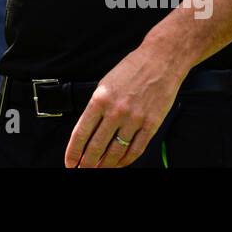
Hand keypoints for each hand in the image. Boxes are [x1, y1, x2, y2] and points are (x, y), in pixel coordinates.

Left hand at [65, 44, 184, 167]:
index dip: (73, 152)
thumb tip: (88, 130)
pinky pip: (136, 149)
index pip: (81, 133)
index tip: (70, 163)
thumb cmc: (132, 69)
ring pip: (115, 152)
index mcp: (100, 99)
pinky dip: (125, 161)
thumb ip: (97, 107)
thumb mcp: (105, 83)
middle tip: (82, 170)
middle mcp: (116, 111)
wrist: (161, 60)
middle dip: (87, 164)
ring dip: (105, 165)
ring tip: (99, 170)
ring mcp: (134, 120)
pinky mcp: (151, 125)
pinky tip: (119, 164)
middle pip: (96, 147)